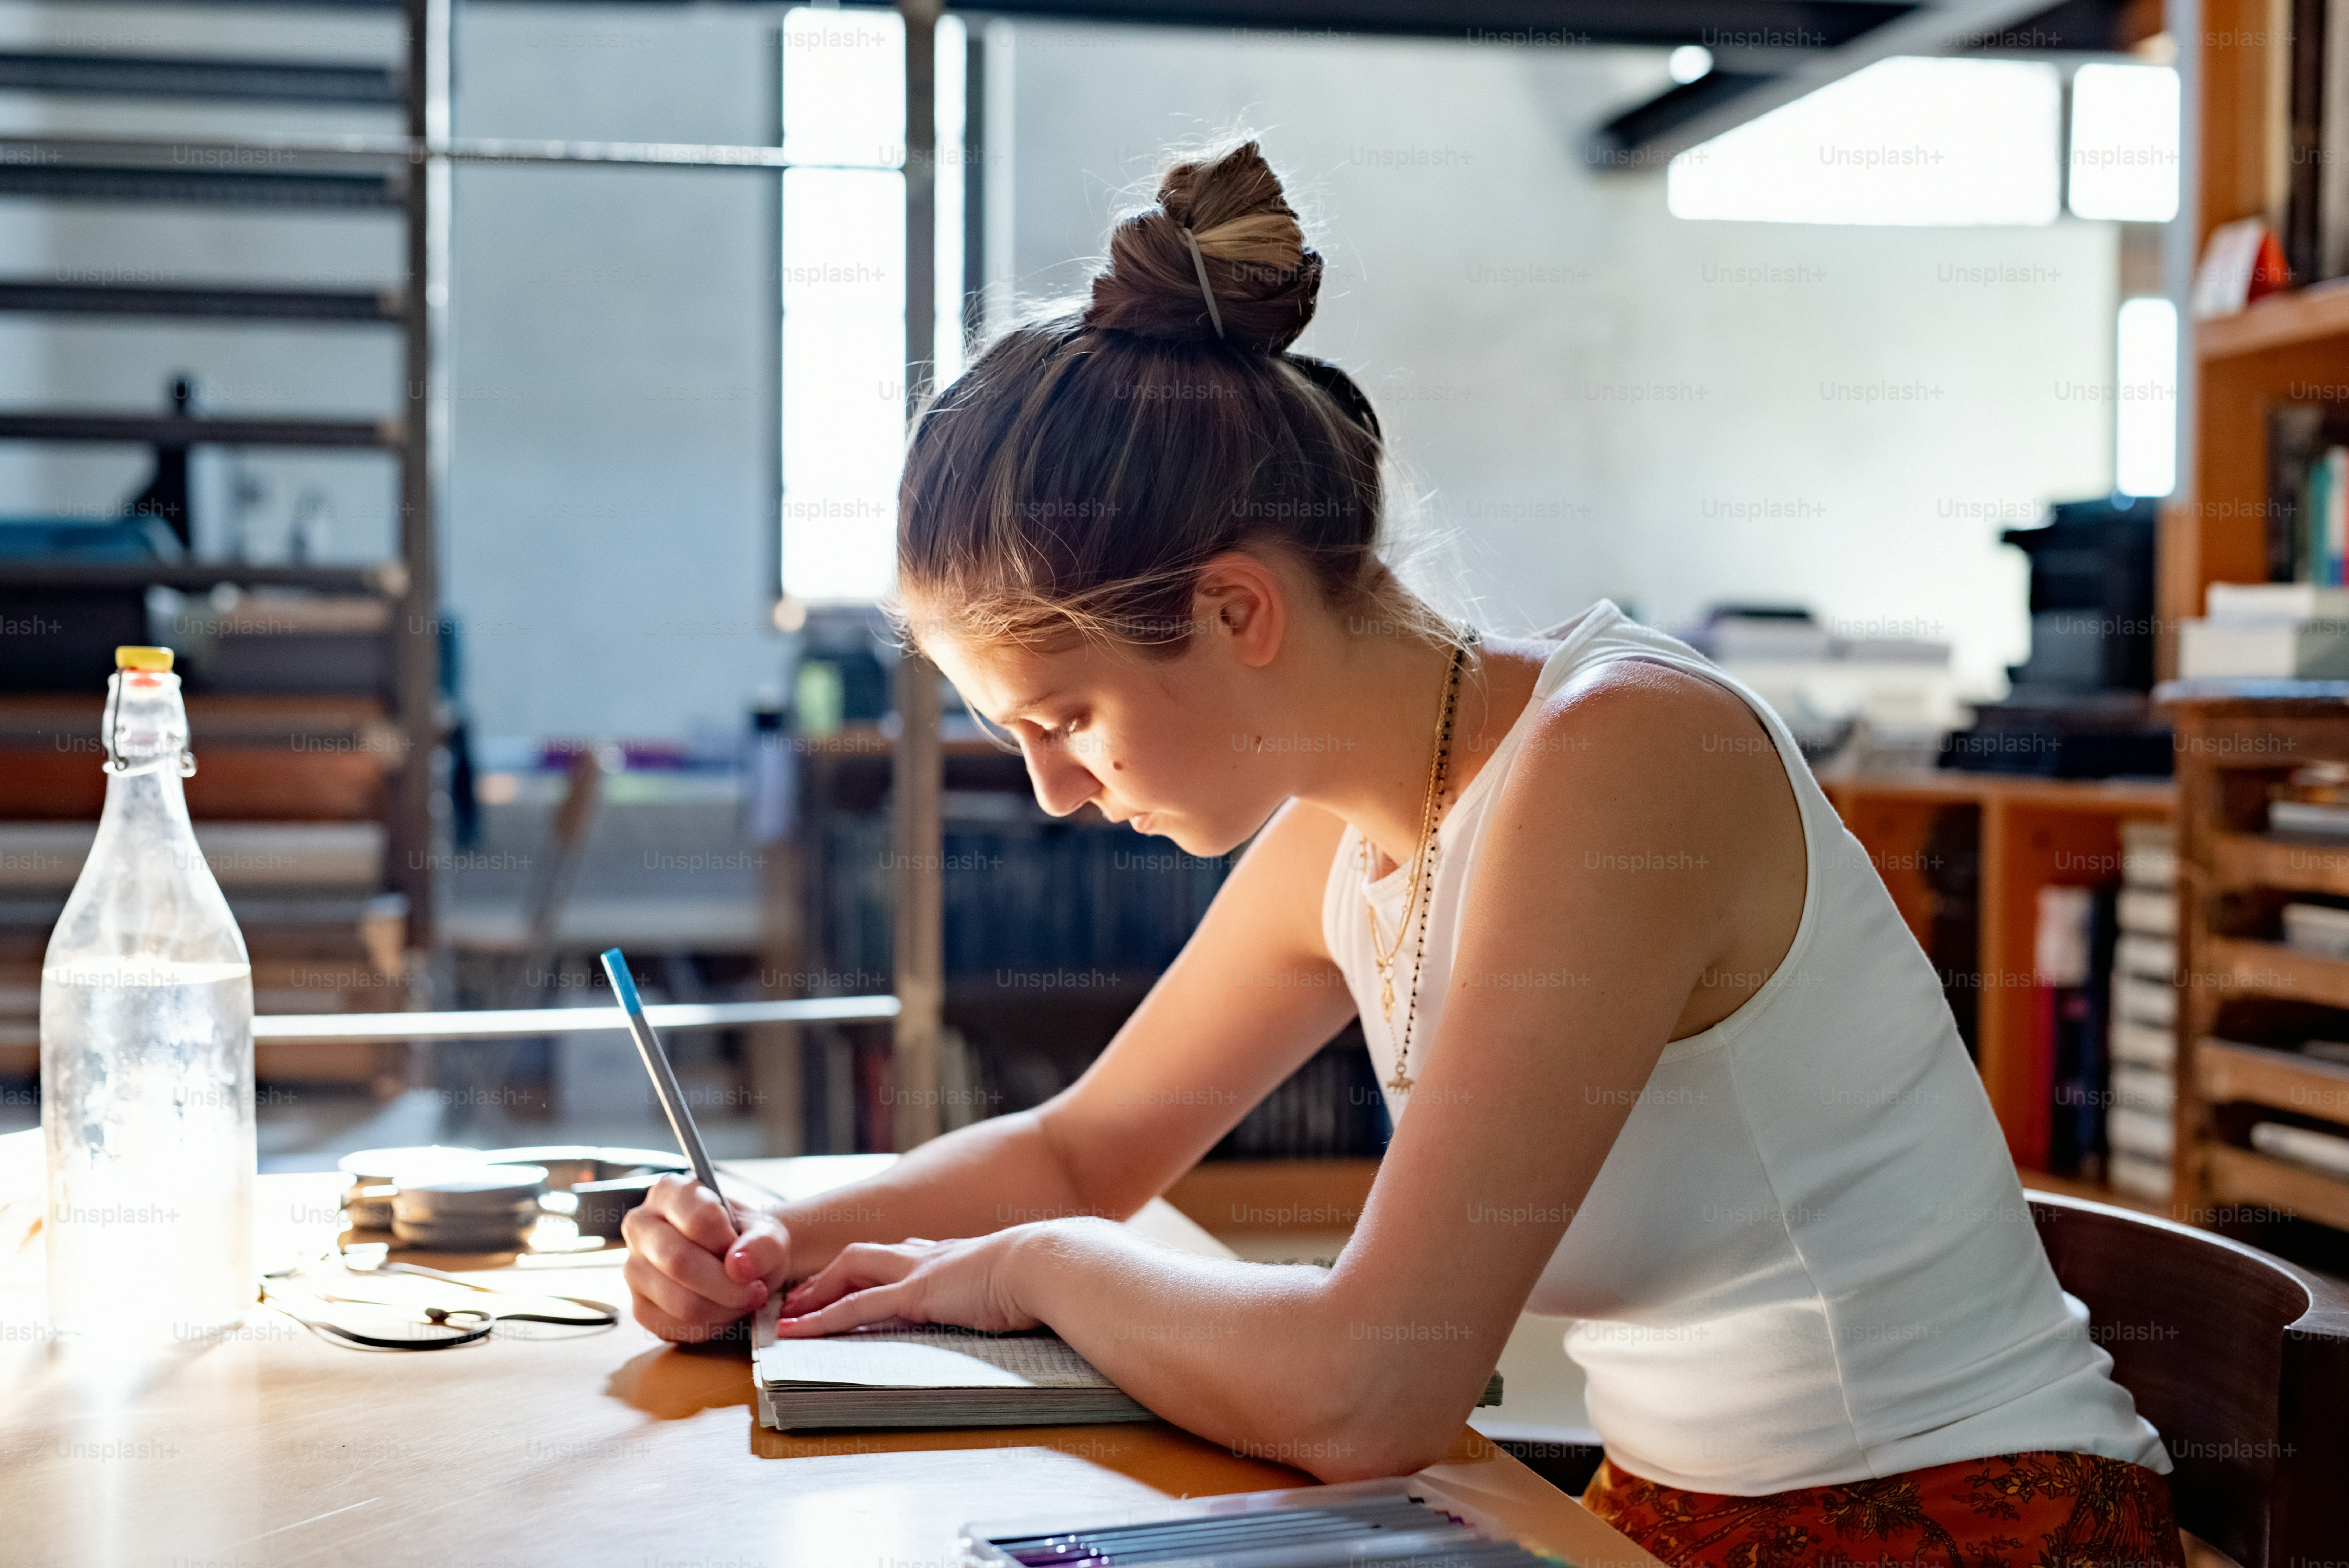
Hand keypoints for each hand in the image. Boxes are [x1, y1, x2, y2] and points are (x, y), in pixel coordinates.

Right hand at [620, 1174, 790, 1342]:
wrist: (740, 1264)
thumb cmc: (745, 1240)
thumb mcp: (767, 1233)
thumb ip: (763, 1243)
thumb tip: (739, 1266)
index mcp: (669, 1192)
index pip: (696, 1218)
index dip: (727, 1242)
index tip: (743, 1252)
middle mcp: (642, 1226)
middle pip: (679, 1261)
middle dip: (727, 1284)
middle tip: (754, 1289)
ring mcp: (634, 1268)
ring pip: (678, 1300)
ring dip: (723, 1308)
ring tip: (742, 1299)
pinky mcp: (640, 1306)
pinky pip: (674, 1326)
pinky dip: (709, 1325)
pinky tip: (722, 1310)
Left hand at [770, 1229, 1038, 1337]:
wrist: (1049, 1263)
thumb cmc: (1045, 1276)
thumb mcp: (1018, 1284)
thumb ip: (1005, 1293)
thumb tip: (1019, 1308)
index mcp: (953, 1255)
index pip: (900, 1256)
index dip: (871, 1270)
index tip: (851, 1284)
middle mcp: (929, 1256)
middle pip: (864, 1257)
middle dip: (830, 1276)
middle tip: (801, 1298)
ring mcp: (919, 1271)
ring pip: (851, 1271)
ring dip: (817, 1291)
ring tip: (789, 1315)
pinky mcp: (914, 1294)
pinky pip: (856, 1307)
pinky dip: (823, 1318)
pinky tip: (797, 1332)